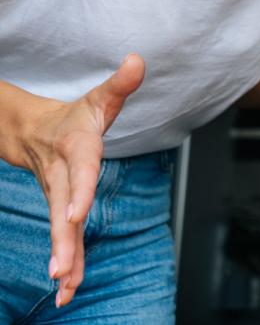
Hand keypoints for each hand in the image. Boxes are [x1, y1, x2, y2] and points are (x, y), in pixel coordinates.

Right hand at [12, 54, 144, 307]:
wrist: (29, 131)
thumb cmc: (73, 118)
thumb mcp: (97, 100)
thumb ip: (120, 85)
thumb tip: (138, 60)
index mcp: (76, 150)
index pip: (80, 171)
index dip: (80, 191)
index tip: (79, 214)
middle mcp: (64, 177)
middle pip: (63, 210)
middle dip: (63, 240)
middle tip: (60, 269)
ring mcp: (58, 197)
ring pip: (61, 230)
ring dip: (64, 260)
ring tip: (64, 288)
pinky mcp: (61, 211)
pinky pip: (64, 239)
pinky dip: (66, 265)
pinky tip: (67, 292)